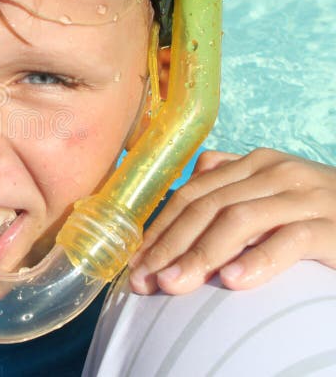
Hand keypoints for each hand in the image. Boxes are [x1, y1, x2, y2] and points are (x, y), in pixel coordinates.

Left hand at [128, 148, 335, 294]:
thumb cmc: (319, 212)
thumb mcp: (274, 192)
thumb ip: (234, 183)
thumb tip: (192, 176)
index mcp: (254, 164)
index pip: (191, 195)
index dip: (159, 228)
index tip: (134, 262)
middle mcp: (276, 172)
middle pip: (207, 207)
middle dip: (169, 245)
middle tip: (144, 281)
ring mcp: (306, 195)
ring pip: (239, 220)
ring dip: (200, 255)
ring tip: (173, 285)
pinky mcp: (334, 225)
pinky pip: (290, 241)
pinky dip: (259, 261)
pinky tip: (233, 282)